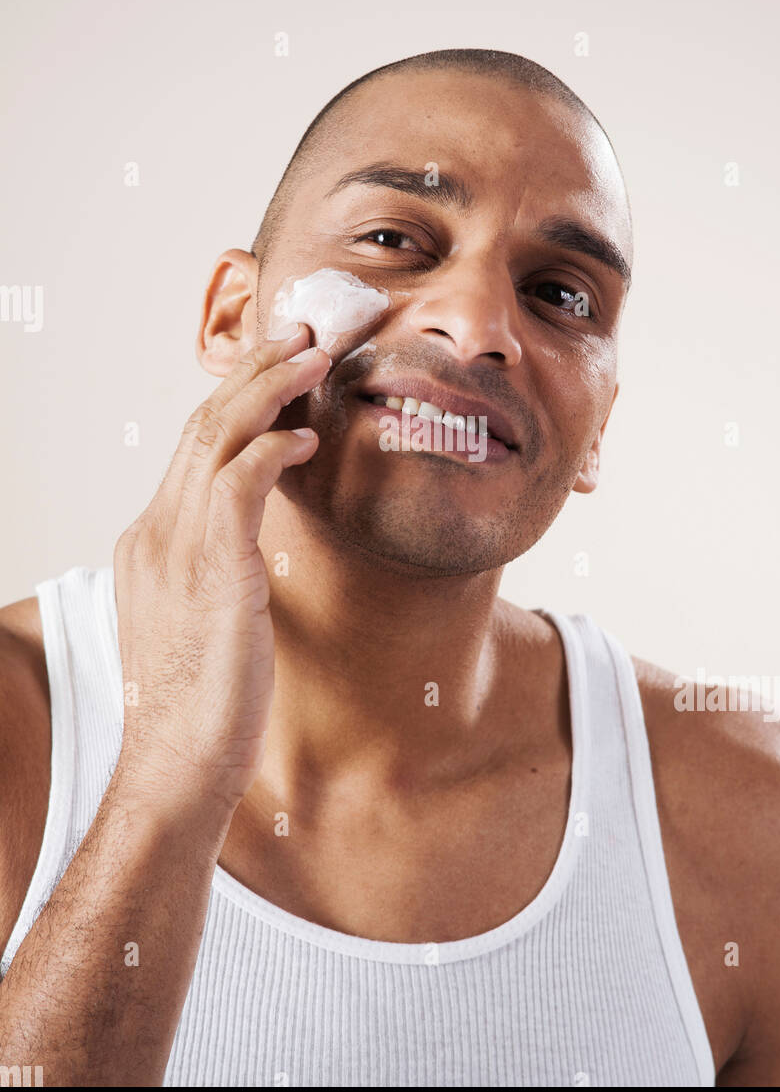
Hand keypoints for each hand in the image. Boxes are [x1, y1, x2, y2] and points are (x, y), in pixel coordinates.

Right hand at [113, 327, 328, 813]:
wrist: (178, 762)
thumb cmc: (201, 698)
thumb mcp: (204, 613)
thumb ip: (217, 564)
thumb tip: (248, 539)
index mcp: (152, 536)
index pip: (193, 443)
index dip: (238, 395)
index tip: (280, 362)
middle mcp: (157, 530)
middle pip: (203, 423)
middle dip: (256, 369)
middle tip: (303, 329)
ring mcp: (179, 548)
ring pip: (217, 437)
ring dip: (270, 388)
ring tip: (315, 354)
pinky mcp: (213, 572)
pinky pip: (238, 486)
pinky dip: (270, 450)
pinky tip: (306, 436)